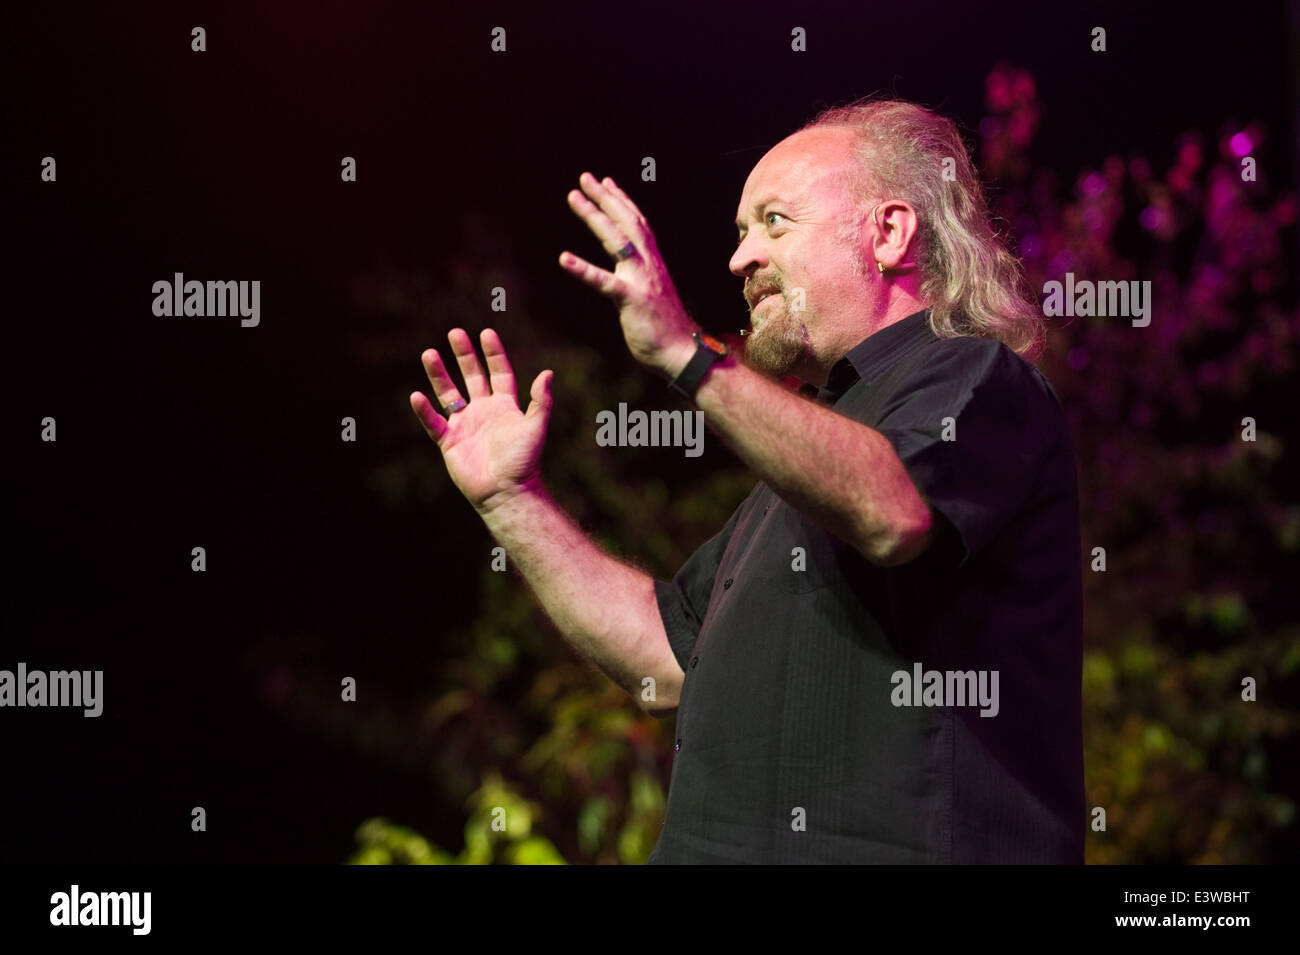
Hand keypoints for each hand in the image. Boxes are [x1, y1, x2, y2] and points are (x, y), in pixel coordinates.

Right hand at [409, 328, 552, 513]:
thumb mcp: (535, 428)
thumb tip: (547, 373)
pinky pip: (434, 422)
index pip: (499, 373)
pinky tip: (416, 395)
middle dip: (464, 355)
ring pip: (449, 394)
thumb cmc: (523, 462)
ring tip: (429, 353)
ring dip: (439, 375)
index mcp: (505, 406)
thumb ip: (540, 401)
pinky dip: (425, 411)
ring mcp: (465, 425)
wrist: (506, 492)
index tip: (486, 332)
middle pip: (472, 377)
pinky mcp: (450, 442)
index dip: (493, 354)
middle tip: (455, 332)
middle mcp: (484, 412)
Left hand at [559, 172, 697, 376]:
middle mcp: (649, 265)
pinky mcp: (631, 300)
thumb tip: (628, 270)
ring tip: (574, 197)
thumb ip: (641, 277)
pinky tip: (563, 258)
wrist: (683, 353)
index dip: (621, 201)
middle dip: (605, 197)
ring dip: (594, 216)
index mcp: (653, 263)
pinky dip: (583, 269)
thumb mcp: (653, 293)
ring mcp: (641, 280)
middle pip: (627, 222)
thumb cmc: (665, 328)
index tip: (606, 182)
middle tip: (584, 177)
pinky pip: (604, 282)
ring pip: (616, 240)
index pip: (638, 224)